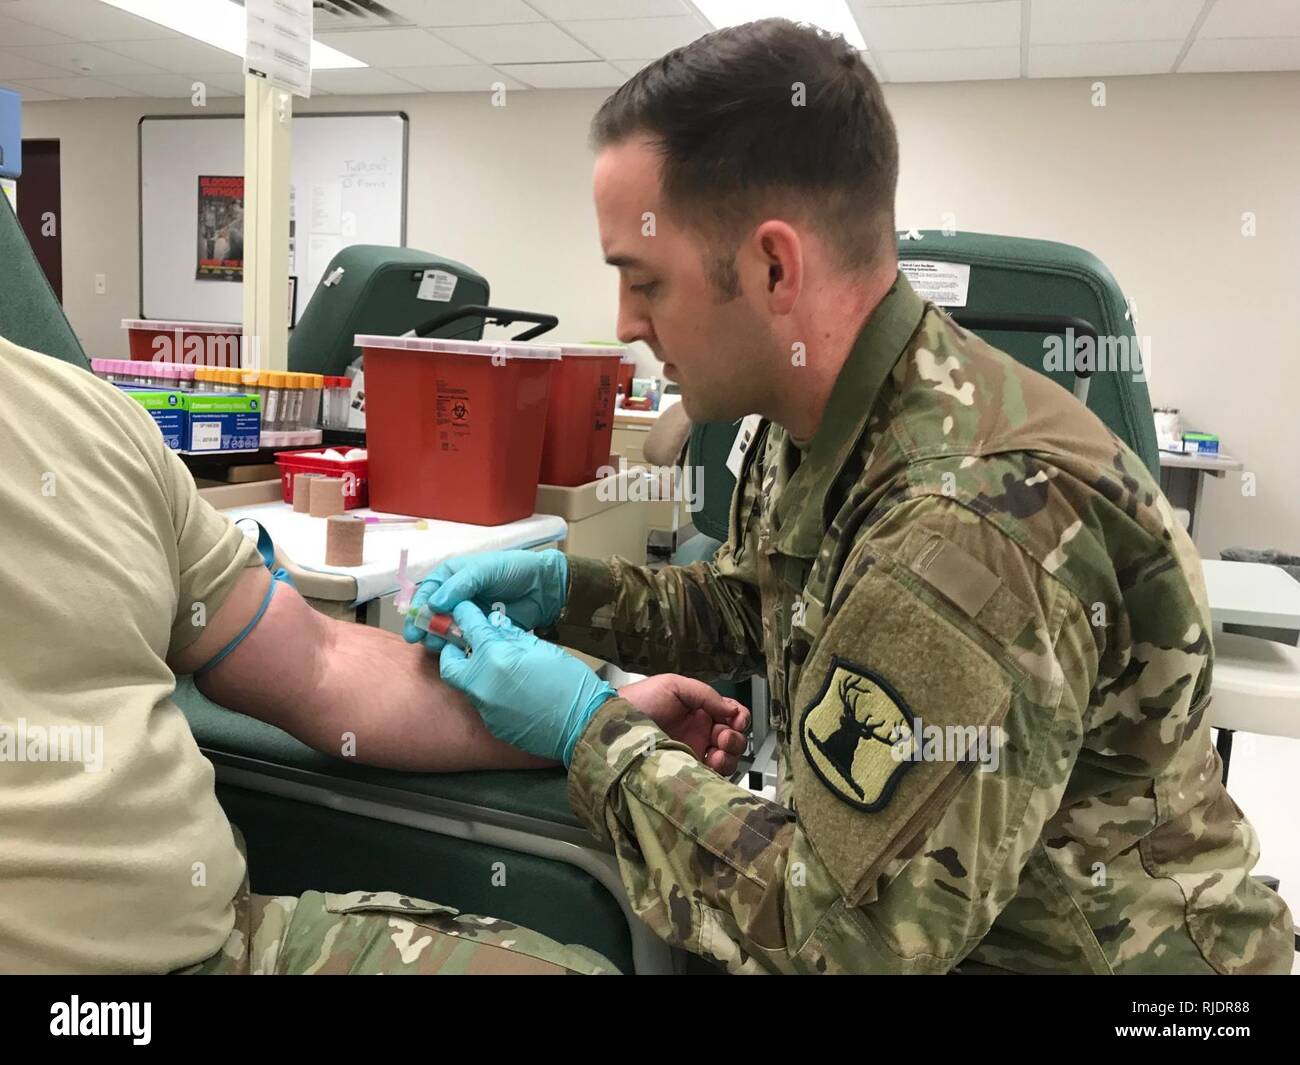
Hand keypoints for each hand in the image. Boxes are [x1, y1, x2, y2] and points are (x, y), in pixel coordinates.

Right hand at [403, 549, 568, 650]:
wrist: (545, 587)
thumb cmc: (514, 570)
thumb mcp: (485, 569)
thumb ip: (460, 585)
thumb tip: (434, 604)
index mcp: (452, 576)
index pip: (427, 591)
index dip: (418, 608)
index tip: (413, 625)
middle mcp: (456, 596)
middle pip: (432, 613)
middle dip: (424, 627)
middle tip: (421, 640)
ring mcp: (467, 614)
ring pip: (445, 629)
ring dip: (438, 638)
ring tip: (436, 646)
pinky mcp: (480, 630)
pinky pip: (463, 640)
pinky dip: (456, 646)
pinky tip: (454, 651)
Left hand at [438, 600, 614, 764]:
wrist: (583, 725)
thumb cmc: (570, 683)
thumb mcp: (543, 649)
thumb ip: (514, 636)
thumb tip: (496, 625)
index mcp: (496, 657)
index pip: (471, 628)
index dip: (465, 614)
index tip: (463, 609)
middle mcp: (482, 683)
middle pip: (449, 662)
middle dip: (452, 649)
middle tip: (463, 642)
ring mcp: (485, 708)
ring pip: (465, 684)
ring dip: (472, 671)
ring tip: (491, 665)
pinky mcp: (492, 724)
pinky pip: (482, 703)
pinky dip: (488, 692)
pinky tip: (508, 690)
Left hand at [618, 675, 749, 775]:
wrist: (613, 725)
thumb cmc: (639, 700)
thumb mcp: (674, 686)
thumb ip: (705, 694)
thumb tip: (731, 710)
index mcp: (700, 710)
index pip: (732, 715)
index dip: (739, 718)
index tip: (735, 721)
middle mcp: (700, 732)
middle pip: (734, 739)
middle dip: (734, 739)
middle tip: (722, 738)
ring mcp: (692, 752)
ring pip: (726, 759)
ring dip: (728, 756)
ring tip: (715, 753)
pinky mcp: (684, 770)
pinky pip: (709, 775)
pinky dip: (716, 772)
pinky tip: (708, 764)